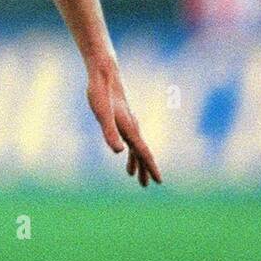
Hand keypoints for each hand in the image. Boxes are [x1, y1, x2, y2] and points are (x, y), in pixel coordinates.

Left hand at [86, 61, 161, 187]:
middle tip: (147, 185)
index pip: (144, 153)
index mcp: (130, 130)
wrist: (104, 75)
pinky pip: (129, 140)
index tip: (159, 181)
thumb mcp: (102, 115)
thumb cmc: (101, 94)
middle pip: (142, 153)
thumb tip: (118, 152)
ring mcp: (128, 124)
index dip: (151, 168)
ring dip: (137, 162)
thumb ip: (110, 133)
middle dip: (146, 170)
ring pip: (136, 147)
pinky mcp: (122, 119)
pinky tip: (125, 155)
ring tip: (135, 176)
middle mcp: (132, 128)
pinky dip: (130, 150)